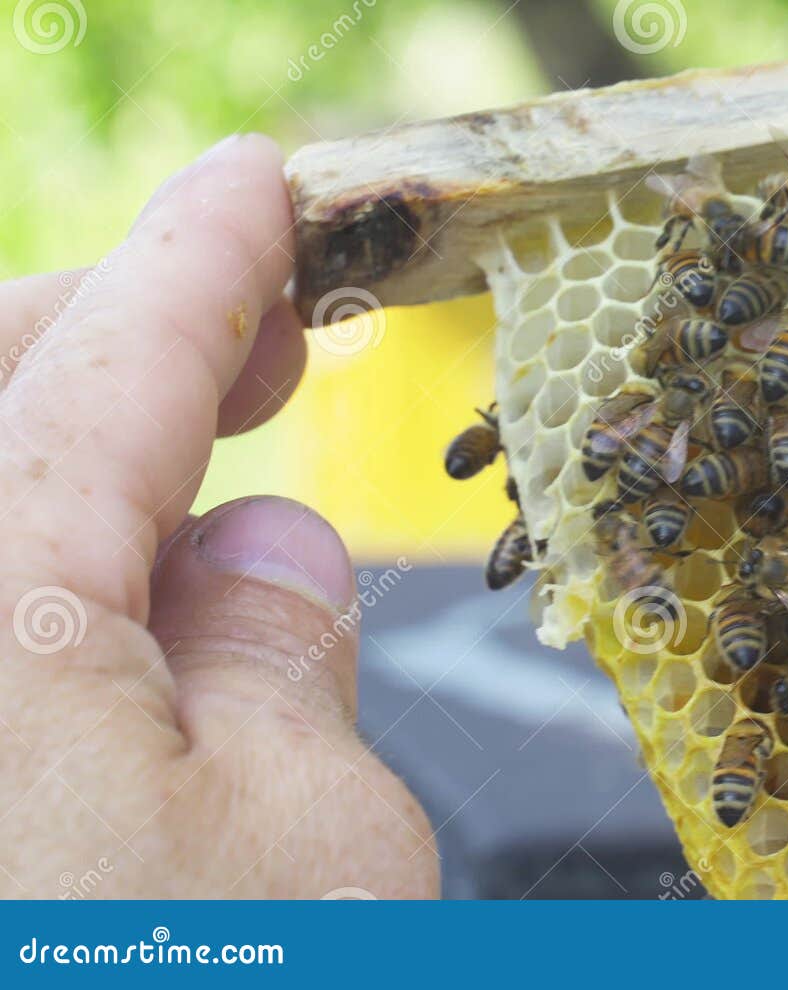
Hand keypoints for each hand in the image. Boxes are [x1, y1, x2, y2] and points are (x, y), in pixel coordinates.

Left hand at [0, 135, 437, 897]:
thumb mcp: (319, 835)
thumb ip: (290, 657)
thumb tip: (267, 551)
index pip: (110, 372)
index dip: (205, 260)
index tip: (260, 187)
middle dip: (111, 320)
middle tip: (262, 340)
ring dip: (84, 452)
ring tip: (212, 495)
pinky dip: (49, 564)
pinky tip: (131, 619)